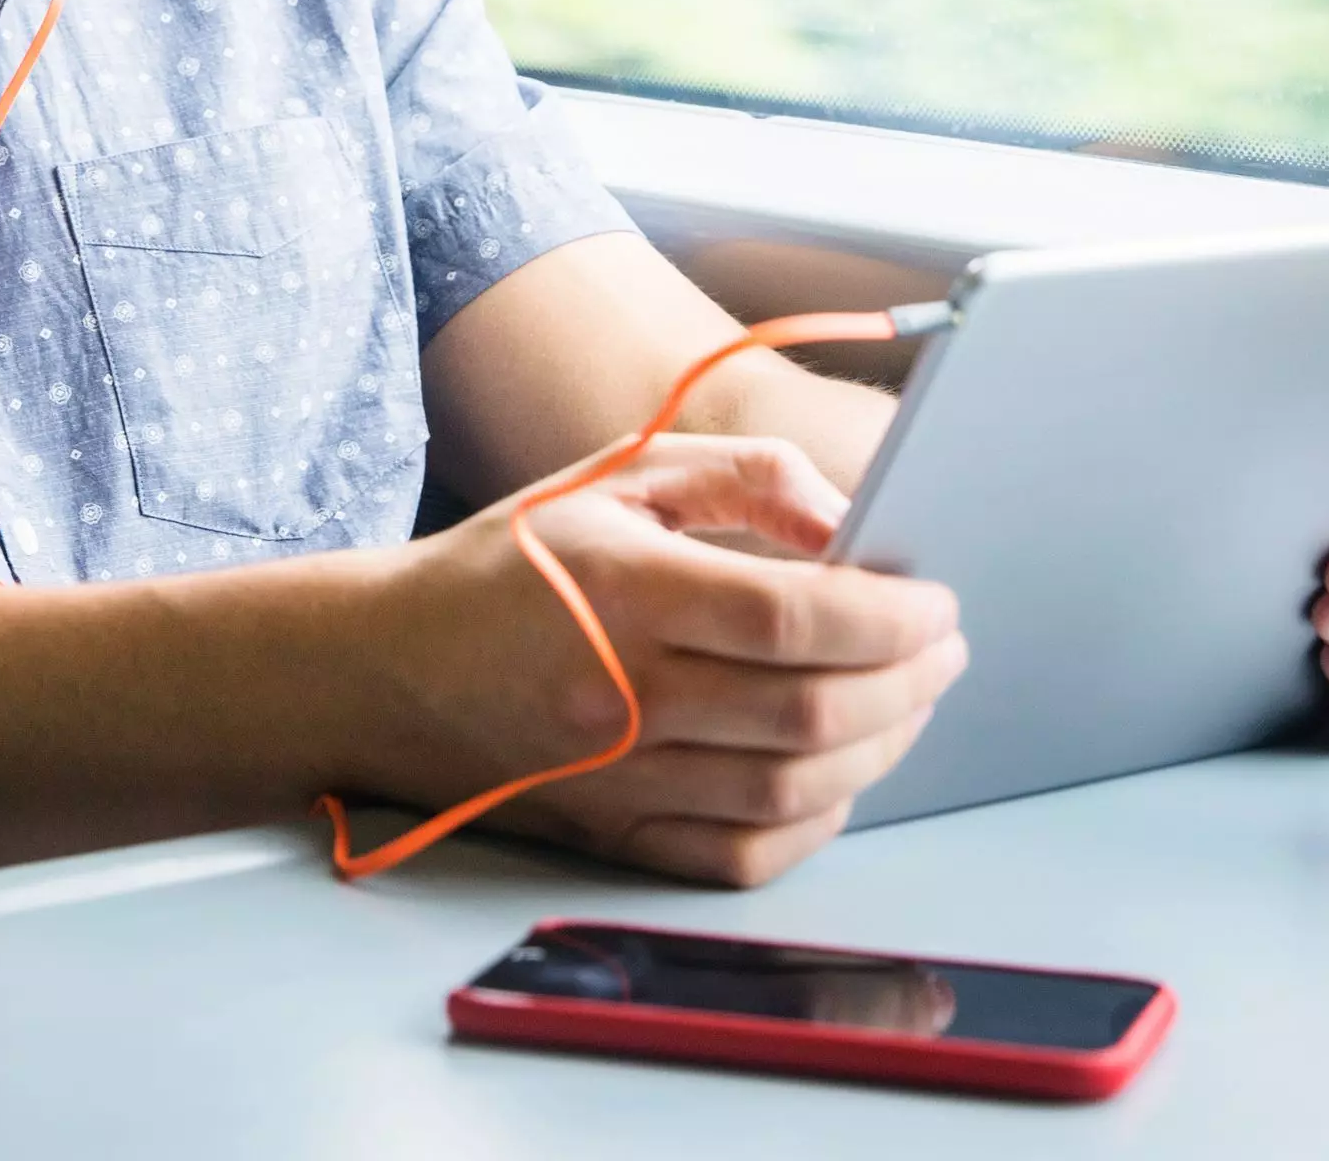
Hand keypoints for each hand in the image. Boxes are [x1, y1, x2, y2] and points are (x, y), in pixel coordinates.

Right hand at [364, 434, 967, 884]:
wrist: (385, 667)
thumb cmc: (512, 559)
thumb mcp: (619, 471)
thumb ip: (745, 475)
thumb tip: (849, 524)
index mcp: (624, 591)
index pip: (790, 619)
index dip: (888, 616)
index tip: (936, 601)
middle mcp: (620, 695)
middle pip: (806, 712)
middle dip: (907, 681)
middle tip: (944, 646)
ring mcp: (615, 779)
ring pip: (788, 791)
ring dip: (878, 749)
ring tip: (910, 699)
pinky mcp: (611, 836)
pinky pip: (740, 856)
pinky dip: (814, 824)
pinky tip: (842, 775)